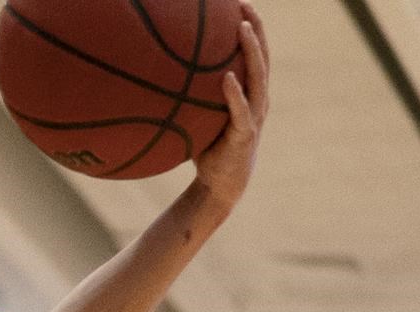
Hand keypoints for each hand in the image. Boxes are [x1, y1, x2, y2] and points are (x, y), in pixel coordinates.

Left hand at [194, 0, 269, 208]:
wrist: (220, 185)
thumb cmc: (206, 148)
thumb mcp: (198, 117)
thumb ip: (190, 96)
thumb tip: (157, 74)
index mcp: (250, 93)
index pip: (254, 54)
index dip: (251, 28)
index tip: (239, 4)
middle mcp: (258, 100)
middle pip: (262, 57)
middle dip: (256, 29)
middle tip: (245, 5)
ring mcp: (254, 116)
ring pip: (258, 77)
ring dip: (251, 52)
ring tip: (242, 28)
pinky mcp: (245, 135)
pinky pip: (241, 111)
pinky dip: (234, 94)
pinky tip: (226, 78)